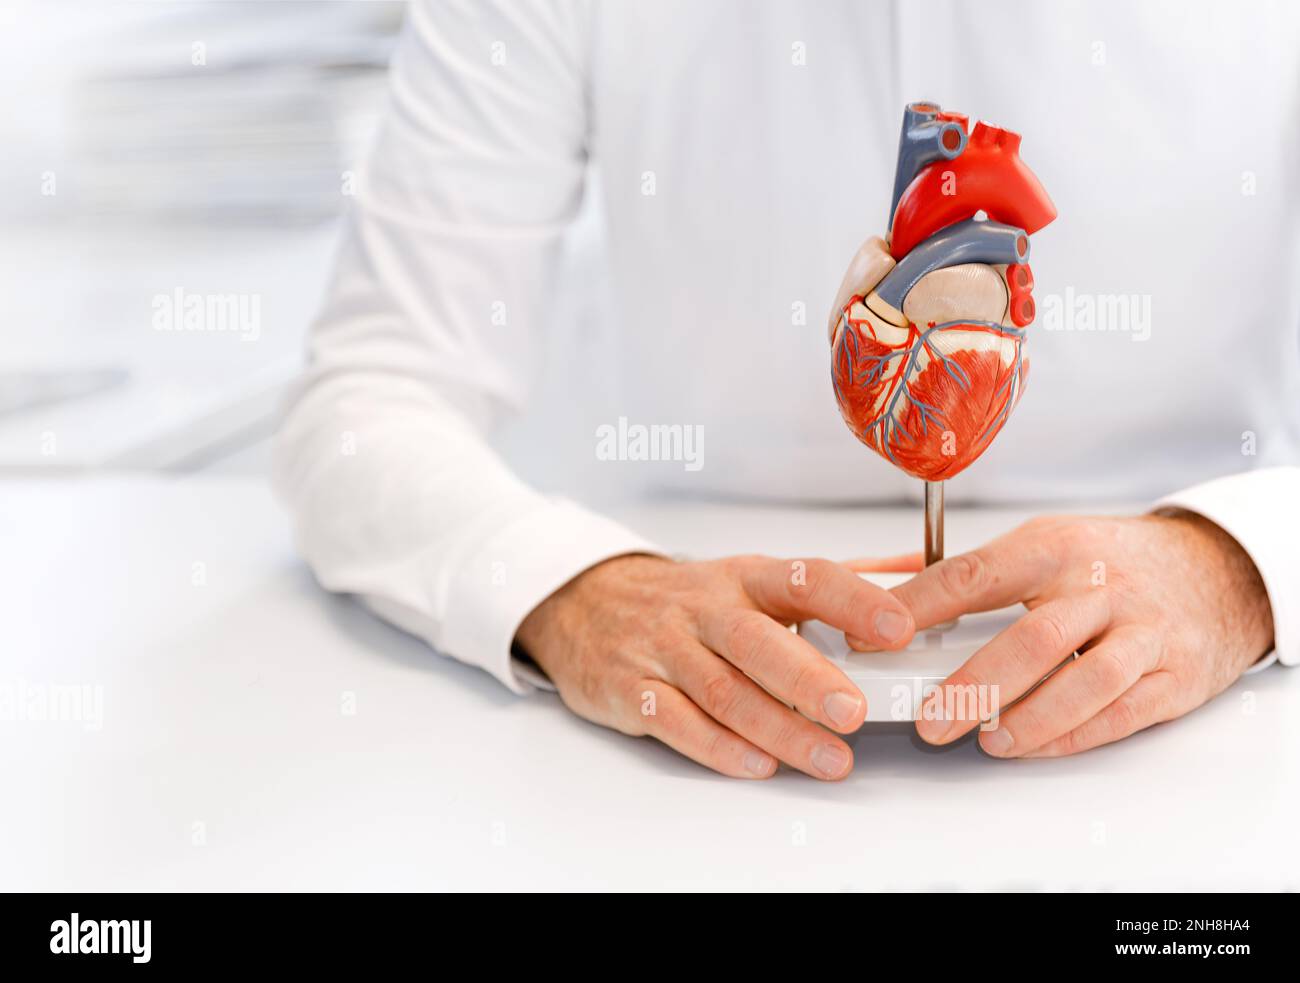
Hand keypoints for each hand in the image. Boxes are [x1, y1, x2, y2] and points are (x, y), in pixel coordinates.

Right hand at [515, 554, 916, 779]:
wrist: (585, 604)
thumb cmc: (687, 599)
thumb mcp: (755, 577)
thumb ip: (838, 579)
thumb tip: (918, 572)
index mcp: (745, 577)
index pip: (804, 578)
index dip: (851, 601)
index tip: (898, 626)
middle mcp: (705, 609)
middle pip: (757, 641)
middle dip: (809, 679)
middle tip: (856, 712)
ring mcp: (665, 650)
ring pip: (723, 690)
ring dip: (778, 729)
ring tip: (829, 758)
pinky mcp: (632, 690)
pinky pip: (675, 721)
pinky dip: (716, 746)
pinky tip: (756, 764)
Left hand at [875, 513, 1273, 756]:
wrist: (1217, 568)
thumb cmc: (1112, 559)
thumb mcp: (1043, 541)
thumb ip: (961, 568)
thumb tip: (872, 576)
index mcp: (1053, 548)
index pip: (973, 575)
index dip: (919, 609)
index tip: (874, 638)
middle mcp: (1101, 587)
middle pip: (1034, 637)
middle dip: (975, 684)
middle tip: (930, 721)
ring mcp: (1144, 632)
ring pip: (1086, 680)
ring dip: (1030, 718)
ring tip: (987, 740)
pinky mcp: (1176, 675)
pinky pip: (1123, 712)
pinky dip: (1074, 735)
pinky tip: (1035, 745)